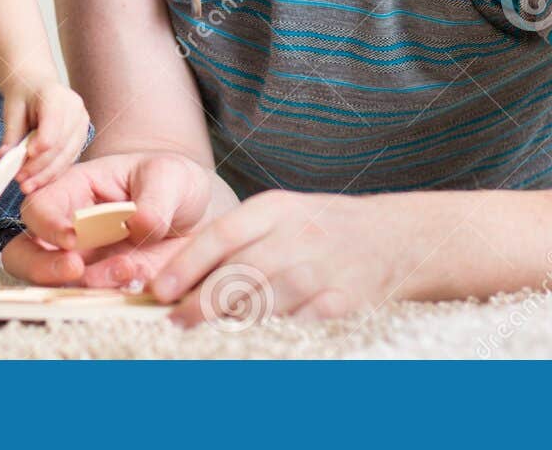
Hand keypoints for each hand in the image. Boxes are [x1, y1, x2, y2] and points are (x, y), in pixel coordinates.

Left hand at [0, 79, 89, 192]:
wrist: (38, 85)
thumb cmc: (24, 95)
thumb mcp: (12, 110)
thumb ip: (10, 134)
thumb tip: (3, 157)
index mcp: (56, 95)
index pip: (53, 124)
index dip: (41, 144)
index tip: (25, 159)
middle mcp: (75, 109)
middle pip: (60, 144)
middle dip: (39, 166)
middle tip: (20, 180)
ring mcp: (82, 123)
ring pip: (66, 155)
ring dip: (46, 174)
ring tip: (27, 185)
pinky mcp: (82, 136)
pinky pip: (69, 158)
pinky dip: (53, 172)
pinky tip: (39, 181)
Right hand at [2, 151, 230, 287]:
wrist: (194, 215)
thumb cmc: (171, 182)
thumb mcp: (170, 176)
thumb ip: (155, 198)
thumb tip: (139, 223)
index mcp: (72, 190)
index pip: (38, 207)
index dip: (46, 224)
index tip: (72, 237)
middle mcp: (68, 231)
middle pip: (24, 255)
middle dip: (41, 267)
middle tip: (75, 269)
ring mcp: (84, 264)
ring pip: (58, 286)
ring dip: (89, 285)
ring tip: (130, 269)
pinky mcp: (105, 289)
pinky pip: (96, 303)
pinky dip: (114, 300)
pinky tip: (142, 282)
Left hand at [149, 189, 403, 322]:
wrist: (391, 236)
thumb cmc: (318, 229)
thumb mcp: (278, 217)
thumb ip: (235, 242)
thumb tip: (179, 281)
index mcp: (274, 209)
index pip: (221, 235)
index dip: (187, 265)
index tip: (160, 290)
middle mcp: (298, 234)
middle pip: (241, 271)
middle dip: (202, 301)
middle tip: (174, 322)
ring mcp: (324, 266)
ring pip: (269, 298)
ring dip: (234, 320)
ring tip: (206, 335)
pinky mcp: (347, 298)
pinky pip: (305, 320)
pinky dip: (279, 332)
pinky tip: (256, 343)